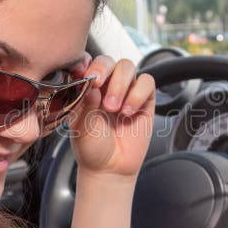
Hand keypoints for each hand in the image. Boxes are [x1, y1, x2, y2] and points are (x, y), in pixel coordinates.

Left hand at [67, 54, 155, 177]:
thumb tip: (92, 84)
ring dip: (120, 85)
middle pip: (109, 60)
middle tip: (98, 86)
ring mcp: (126, 91)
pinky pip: (147, 82)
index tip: (85, 77)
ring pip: (128, 67)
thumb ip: (86, 103)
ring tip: (114, 109)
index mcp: (87, 86)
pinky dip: (138, 94)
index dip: (88, 64)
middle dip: (104, 70)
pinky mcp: (145, 100)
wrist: (110, 167)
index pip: (88, 62)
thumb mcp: (81, 125)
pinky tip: (128, 112)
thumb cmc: (91, 146)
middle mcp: (107, 85)